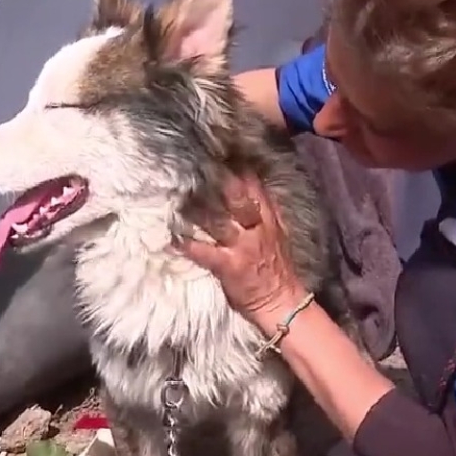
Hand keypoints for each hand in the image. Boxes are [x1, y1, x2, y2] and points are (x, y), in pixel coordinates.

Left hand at [173, 176, 306, 318]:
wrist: (283, 303)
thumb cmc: (276, 268)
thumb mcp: (276, 233)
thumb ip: (263, 211)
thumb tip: (247, 187)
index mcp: (269, 218)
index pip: (253, 184)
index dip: (235, 167)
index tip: (217, 152)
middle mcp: (256, 227)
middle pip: (236, 195)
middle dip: (216, 180)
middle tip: (193, 166)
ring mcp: (243, 246)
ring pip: (217, 219)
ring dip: (195, 209)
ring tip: (175, 198)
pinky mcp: (229, 265)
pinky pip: (203, 251)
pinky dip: (186, 244)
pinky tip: (172, 239)